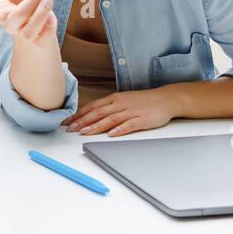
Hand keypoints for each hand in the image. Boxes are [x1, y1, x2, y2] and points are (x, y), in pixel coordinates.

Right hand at [0, 0, 58, 47]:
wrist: (41, 14)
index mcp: (0, 10)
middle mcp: (8, 25)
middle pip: (18, 15)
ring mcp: (22, 35)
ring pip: (32, 25)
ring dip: (44, 9)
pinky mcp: (37, 41)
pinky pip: (46, 30)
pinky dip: (51, 18)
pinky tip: (50, 15)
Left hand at [62, 87, 178, 136]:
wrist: (165, 99)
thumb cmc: (142, 101)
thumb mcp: (122, 100)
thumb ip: (107, 107)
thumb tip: (89, 115)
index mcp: (114, 99)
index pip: (92, 106)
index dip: (78, 114)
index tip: (66, 121)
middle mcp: (120, 104)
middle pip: (98, 113)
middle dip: (82, 121)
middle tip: (70, 129)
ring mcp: (131, 111)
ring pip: (110, 119)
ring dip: (96, 126)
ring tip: (85, 132)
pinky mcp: (142, 119)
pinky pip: (129, 125)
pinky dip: (119, 129)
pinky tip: (111, 134)